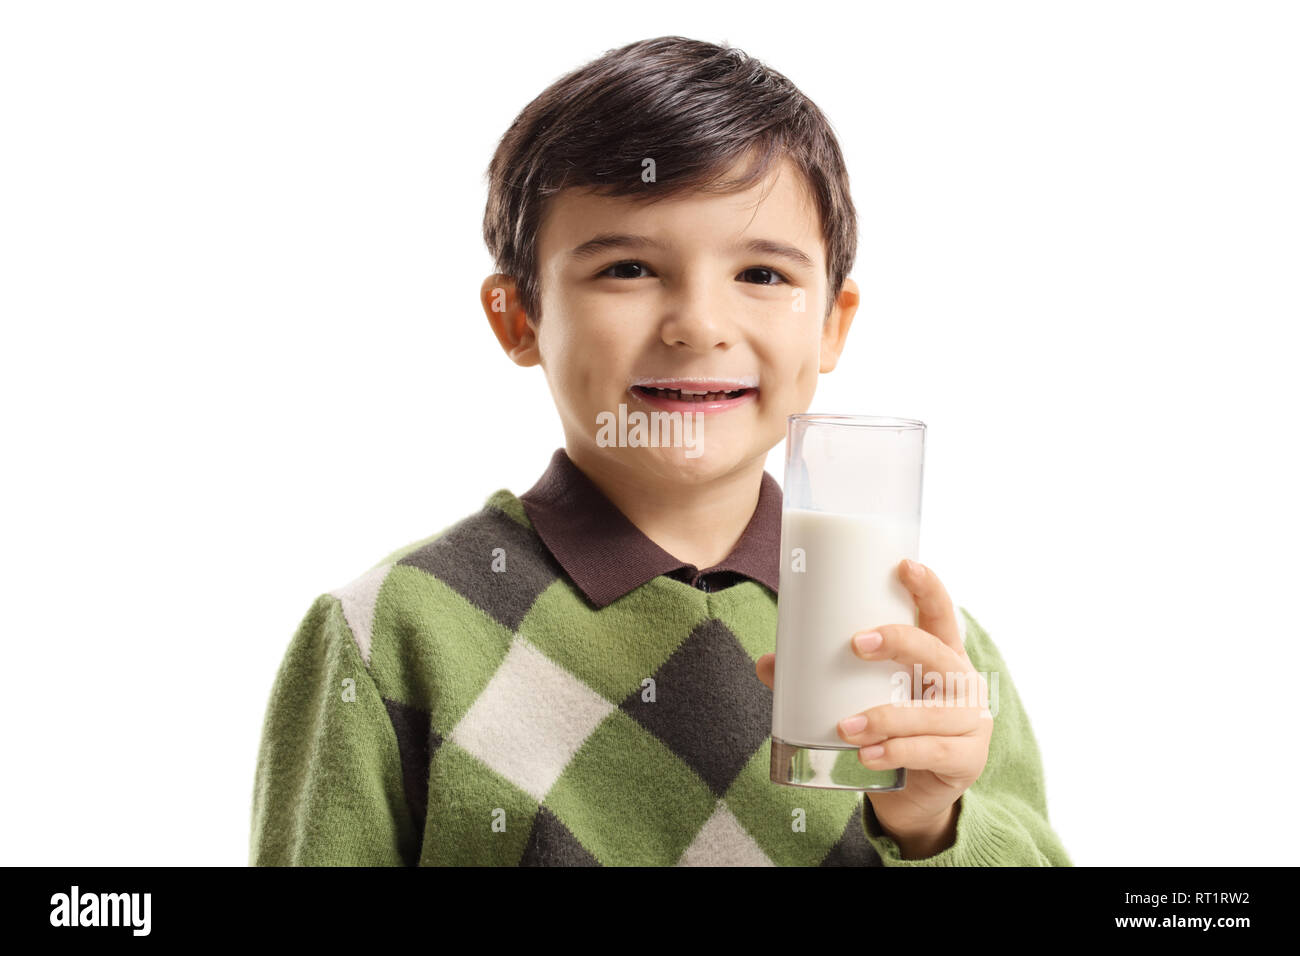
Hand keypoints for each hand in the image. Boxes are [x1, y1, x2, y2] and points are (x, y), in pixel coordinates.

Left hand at [755, 559, 991, 856]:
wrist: (916, 793)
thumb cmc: (891, 729)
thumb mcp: (865, 697)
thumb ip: (820, 679)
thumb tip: (769, 663)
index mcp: (942, 656)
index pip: (942, 615)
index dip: (928, 588)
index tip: (903, 566)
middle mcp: (963, 684)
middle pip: (938, 653)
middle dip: (899, 642)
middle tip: (855, 644)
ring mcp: (971, 723)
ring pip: (931, 713)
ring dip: (886, 717)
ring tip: (845, 727)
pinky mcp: (966, 761)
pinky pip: (932, 752)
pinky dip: (897, 752)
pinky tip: (868, 756)